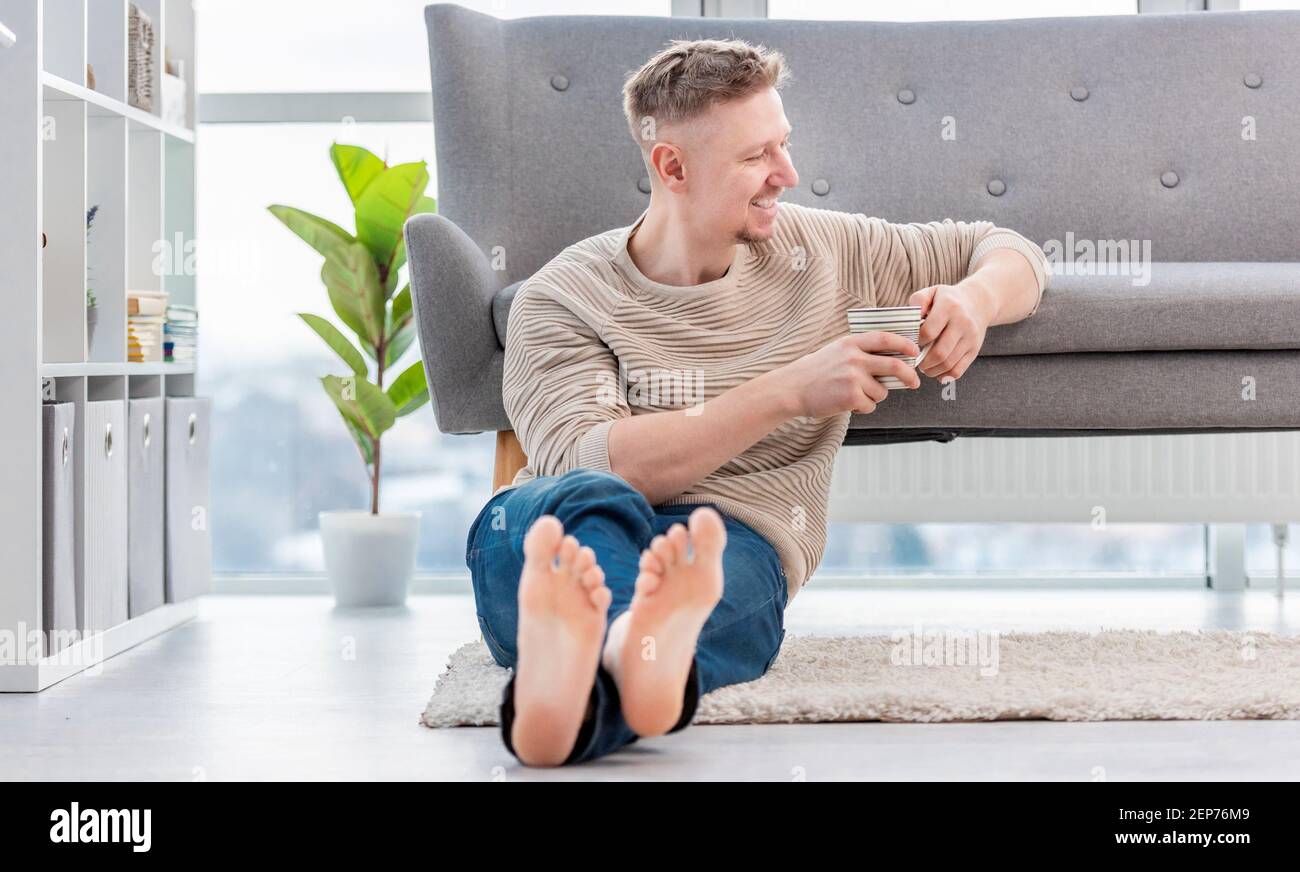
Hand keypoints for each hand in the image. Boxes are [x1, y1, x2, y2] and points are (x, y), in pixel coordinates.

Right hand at [773, 331, 920, 418]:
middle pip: (895, 366)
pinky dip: (862, 408)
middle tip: (914, 382)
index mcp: (851, 343)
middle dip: (909, 376)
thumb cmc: (814, 372)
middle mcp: (854, 358)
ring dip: (874, 397)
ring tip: (853, 394)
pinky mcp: (851, 396)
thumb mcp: (836, 351)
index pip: (886, 339)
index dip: (904, 344)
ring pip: (882, 391)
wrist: (792, 389)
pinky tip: (847, 403)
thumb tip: (892, 360)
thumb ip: (860, 351)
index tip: (914, 351)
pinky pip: (870, 405)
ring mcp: (853, 377)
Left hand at [909, 281, 992, 381]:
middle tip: (915, 361)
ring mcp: (971, 338)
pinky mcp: (975, 349)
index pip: (928, 332)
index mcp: (949, 307)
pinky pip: (958, 370)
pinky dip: (944, 375)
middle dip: (923, 362)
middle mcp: (962, 322)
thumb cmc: (947, 299)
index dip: (916, 342)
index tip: (911, 343)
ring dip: (931, 371)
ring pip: (948, 364)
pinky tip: (936, 371)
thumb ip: (918, 301)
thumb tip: (911, 320)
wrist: (978, 302)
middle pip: (939, 352)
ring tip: (924, 367)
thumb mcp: (932, 292)